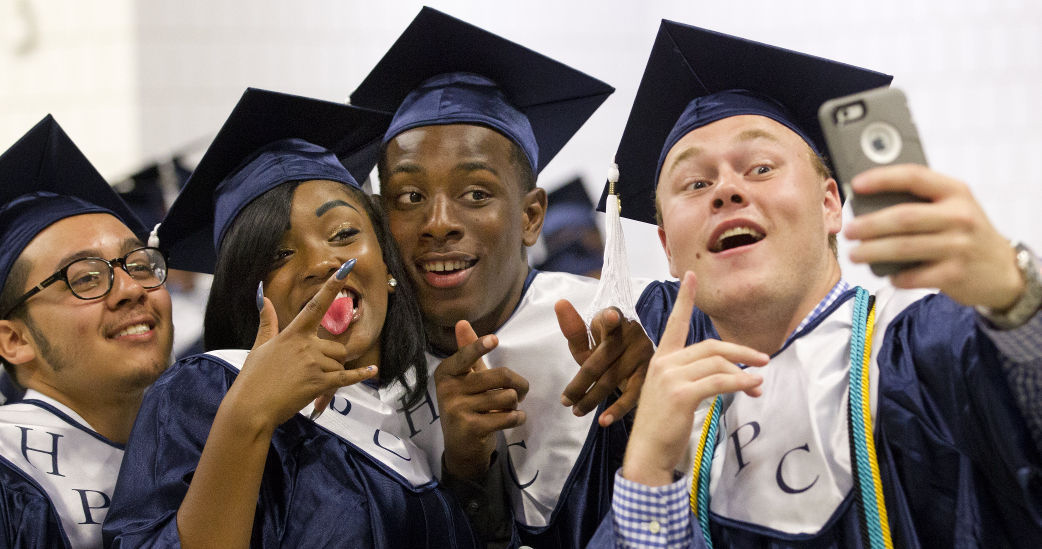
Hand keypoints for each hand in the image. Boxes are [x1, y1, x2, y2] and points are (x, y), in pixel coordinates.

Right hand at [227, 266, 377, 433]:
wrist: (251, 408)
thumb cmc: (253, 378)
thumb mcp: (259, 346)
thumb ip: (268, 321)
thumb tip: (263, 296)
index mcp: (293, 333)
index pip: (317, 304)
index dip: (332, 285)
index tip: (346, 267)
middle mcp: (307, 345)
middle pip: (337, 347)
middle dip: (331, 359)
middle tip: (310, 373)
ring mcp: (314, 365)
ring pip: (339, 364)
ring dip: (332, 373)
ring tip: (310, 384)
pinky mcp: (319, 384)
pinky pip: (346, 377)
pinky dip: (360, 375)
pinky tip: (372, 370)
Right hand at [435, 320, 528, 479]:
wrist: (461, 449)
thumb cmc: (467, 406)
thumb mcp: (465, 379)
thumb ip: (467, 352)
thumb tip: (462, 322)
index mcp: (445, 373)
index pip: (466, 356)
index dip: (480, 347)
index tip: (494, 340)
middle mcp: (448, 390)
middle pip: (499, 376)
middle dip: (519, 383)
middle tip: (521, 391)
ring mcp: (457, 409)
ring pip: (506, 397)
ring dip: (516, 403)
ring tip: (510, 408)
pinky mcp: (470, 428)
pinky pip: (507, 417)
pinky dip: (517, 417)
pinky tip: (514, 418)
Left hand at [555, 301, 653, 426]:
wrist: (635, 357)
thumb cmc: (605, 349)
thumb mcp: (588, 341)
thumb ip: (573, 329)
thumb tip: (559, 303)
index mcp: (614, 318)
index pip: (610, 319)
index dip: (611, 319)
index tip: (611, 317)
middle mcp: (632, 332)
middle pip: (602, 359)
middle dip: (581, 382)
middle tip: (565, 401)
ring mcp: (643, 352)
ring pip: (613, 378)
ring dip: (593, 398)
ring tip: (577, 411)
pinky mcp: (650, 372)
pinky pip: (633, 393)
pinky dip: (618, 408)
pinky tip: (605, 420)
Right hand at [621, 272, 766, 485]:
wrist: (647, 451)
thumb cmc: (662, 426)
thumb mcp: (673, 393)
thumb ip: (693, 377)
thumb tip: (730, 374)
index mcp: (661, 359)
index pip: (675, 324)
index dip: (684, 299)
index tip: (691, 276)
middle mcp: (664, 363)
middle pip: (710, 347)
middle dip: (739, 352)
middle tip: (762, 359)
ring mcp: (671, 377)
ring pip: (717, 364)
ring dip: (744, 373)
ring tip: (758, 385)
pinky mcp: (681, 393)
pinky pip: (719, 381)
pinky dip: (740, 382)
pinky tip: (752, 385)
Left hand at [845, 164, 1023, 308]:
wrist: (1003, 270)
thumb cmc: (965, 233)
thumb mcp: (955, 207)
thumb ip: (922, 200)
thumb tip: (869, 201)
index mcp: (956, 192)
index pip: (915, 177)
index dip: (882, 178)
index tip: (856, 184)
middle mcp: (960, 216)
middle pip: (904, 217)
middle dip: (870, 224)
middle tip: (849, 230)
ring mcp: (959, 246)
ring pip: (904, 247)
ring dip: (873, 252)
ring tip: (855, 254)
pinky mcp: (955, 274)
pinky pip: (914, 276)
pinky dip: (896, 277)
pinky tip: (887, 276)